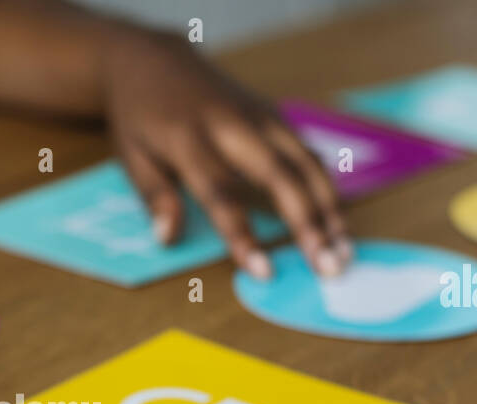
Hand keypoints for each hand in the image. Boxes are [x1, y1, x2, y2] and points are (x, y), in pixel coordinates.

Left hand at [100, 29, 350, 278]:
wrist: (156, 60)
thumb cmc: (141, 116)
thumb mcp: (132, 155)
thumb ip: (154, 196)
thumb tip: (168, 238)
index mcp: (189, 138)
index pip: (222, 192)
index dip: (243, 234)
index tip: (263, 270)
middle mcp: (232, 124)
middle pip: (280, 175)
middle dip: (309, 222)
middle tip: (330, 267)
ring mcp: (259, 115)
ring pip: (305, 162)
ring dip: (329, 208)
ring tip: (344, 252)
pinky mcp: (275, 114)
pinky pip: (307, 153)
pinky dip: (326, 187)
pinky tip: (337, 221)